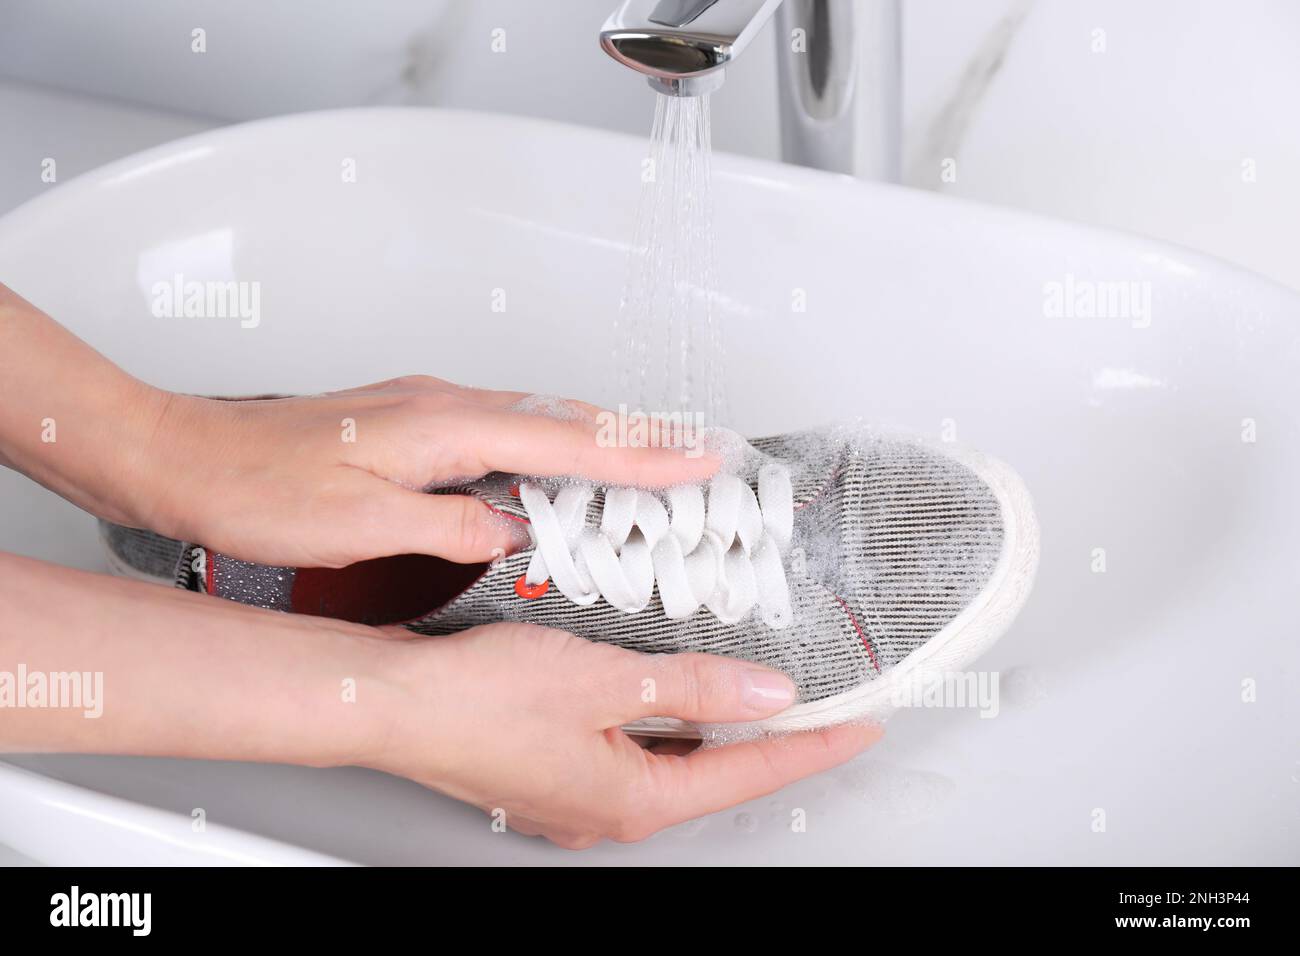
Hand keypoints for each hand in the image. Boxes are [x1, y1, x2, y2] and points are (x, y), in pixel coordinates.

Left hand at [137, 375, 717, 567]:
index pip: (566, 442)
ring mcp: (428, 403)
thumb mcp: (361, 526)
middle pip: (564, 415)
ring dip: (598, 434)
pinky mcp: (411, 416)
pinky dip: (549, 437)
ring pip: (536, 414)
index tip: (699, 457)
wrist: (187, 456)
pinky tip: (555, 456)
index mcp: (443, 426)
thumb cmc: (258, 489)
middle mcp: (443, 402)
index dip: (640, 454)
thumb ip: (450, 527)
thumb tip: (513, 532)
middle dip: (639, 434)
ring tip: (651, 454)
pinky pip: (504, 420)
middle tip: (699, 452)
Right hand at [367, 622, 882, 847]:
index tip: (859, 725)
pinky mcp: (552, 764)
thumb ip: (693, 686)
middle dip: (769, 736)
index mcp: (632, 799)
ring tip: (752, 678)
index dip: (811, 746)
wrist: (388, 703)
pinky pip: (629, 742)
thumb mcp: (606, 679)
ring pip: (670, 754)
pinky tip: (665, 678)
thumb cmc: (477, 700)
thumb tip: (765, 693)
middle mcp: (608, 806)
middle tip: (818, 698)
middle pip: (714, 771)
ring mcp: (578, 789)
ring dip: (712, 719)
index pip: (749, 774)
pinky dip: (662, 712)